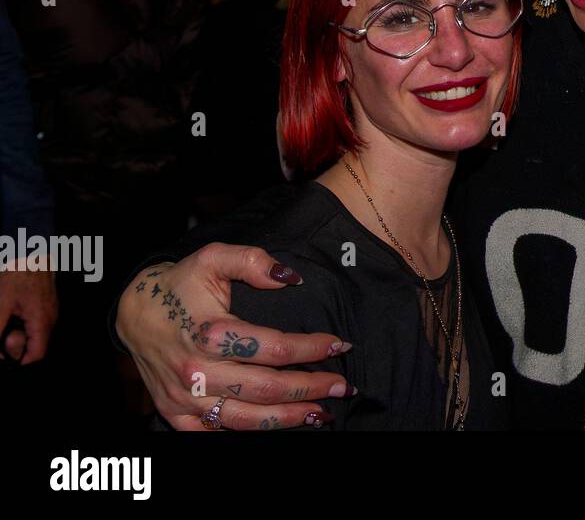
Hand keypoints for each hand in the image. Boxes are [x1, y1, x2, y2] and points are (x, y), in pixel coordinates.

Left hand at [0, 267, 57, 362]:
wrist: (32, 254)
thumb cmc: (19, 274)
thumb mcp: (1, 304)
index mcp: (41, 321)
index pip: (36, 355)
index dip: (19, 362)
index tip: (5, 359)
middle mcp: (50, 319)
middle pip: (36, 346)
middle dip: (17, 346)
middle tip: (4, 333)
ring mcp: (51, 312)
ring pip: (36, 335)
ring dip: (19, 334)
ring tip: (7, 318)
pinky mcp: (47, 306)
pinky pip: (37, 324)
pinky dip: (23, 324)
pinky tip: (13, 312)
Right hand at [115, 244, 353, 429]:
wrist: (132, 312)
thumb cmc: (179, 284)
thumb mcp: (213, 258)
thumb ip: (252, 261)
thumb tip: (291, 277)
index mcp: (210, 333)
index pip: (274, 349)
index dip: (312, 348)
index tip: (339, 344)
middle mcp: (197, 371)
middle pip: (266, 389)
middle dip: (311, 389)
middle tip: (343, 385)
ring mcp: (185, 398)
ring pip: (246, 419)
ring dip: (289, 418)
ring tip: (322, 413)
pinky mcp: (176, 414)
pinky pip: (216, 433)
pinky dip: (250, 433)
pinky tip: (278, 425)